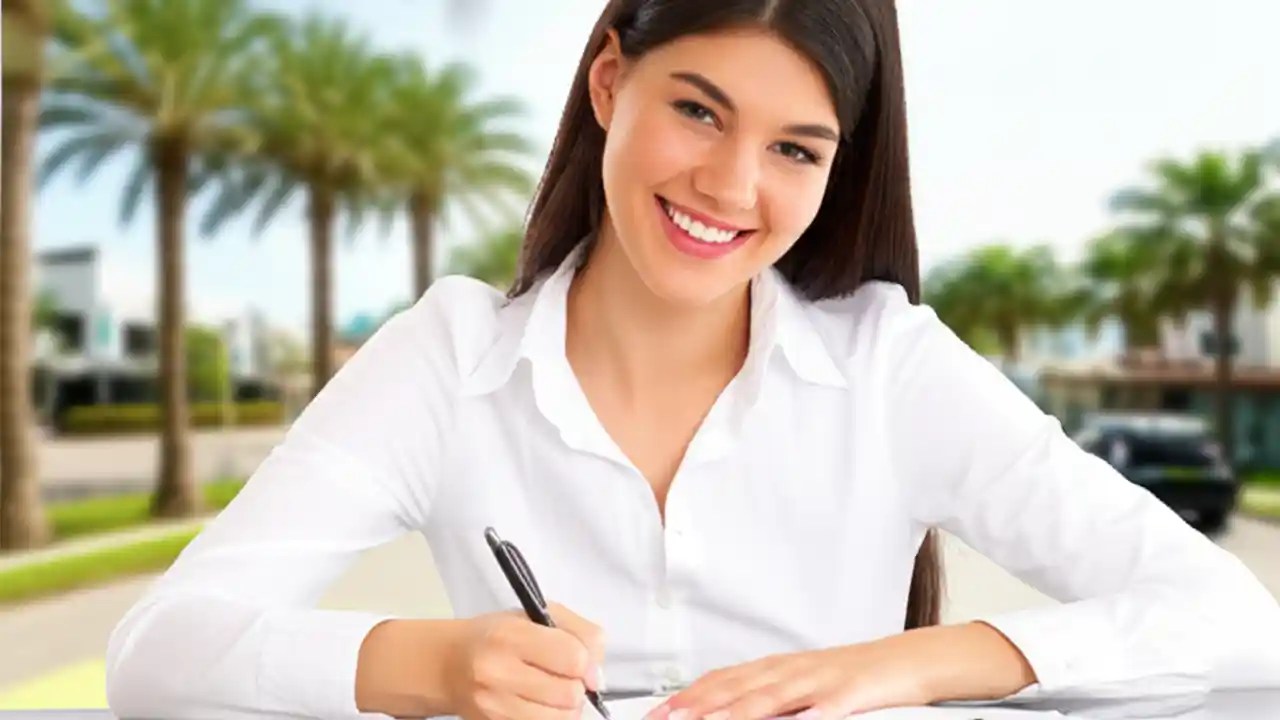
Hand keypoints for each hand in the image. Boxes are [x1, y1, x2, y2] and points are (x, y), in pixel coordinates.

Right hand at [444, 602, 605, 719]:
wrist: (447, 665)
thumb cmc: (496, 636)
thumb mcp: (535, 616)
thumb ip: (579, 633)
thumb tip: (597, 675)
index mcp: (510, 635)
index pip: (573, 657)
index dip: (588, 664)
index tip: (585, 665)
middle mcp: (497, 672)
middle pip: (569, 694)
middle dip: (576, 687)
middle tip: (564, 678)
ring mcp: (494, 706)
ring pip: (560, 719)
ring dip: (566, 708)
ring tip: (552, 693)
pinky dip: (550, 719)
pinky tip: (539, 706)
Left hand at [641, 643, 930, 719]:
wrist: (905, 661)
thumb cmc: (853, 677)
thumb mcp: (802, 685)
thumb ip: (766, 699)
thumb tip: (728, 709)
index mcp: (777, 670)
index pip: (723, 681)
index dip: (690, 697)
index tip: (660, 712)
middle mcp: (792, 671)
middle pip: (738, 688)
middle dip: (699, 706)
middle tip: (668, 719)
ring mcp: (820, 680)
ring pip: (772, 696)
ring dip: (737, 712)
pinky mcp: (851, 692)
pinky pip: (827, 707)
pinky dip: (808, 715)